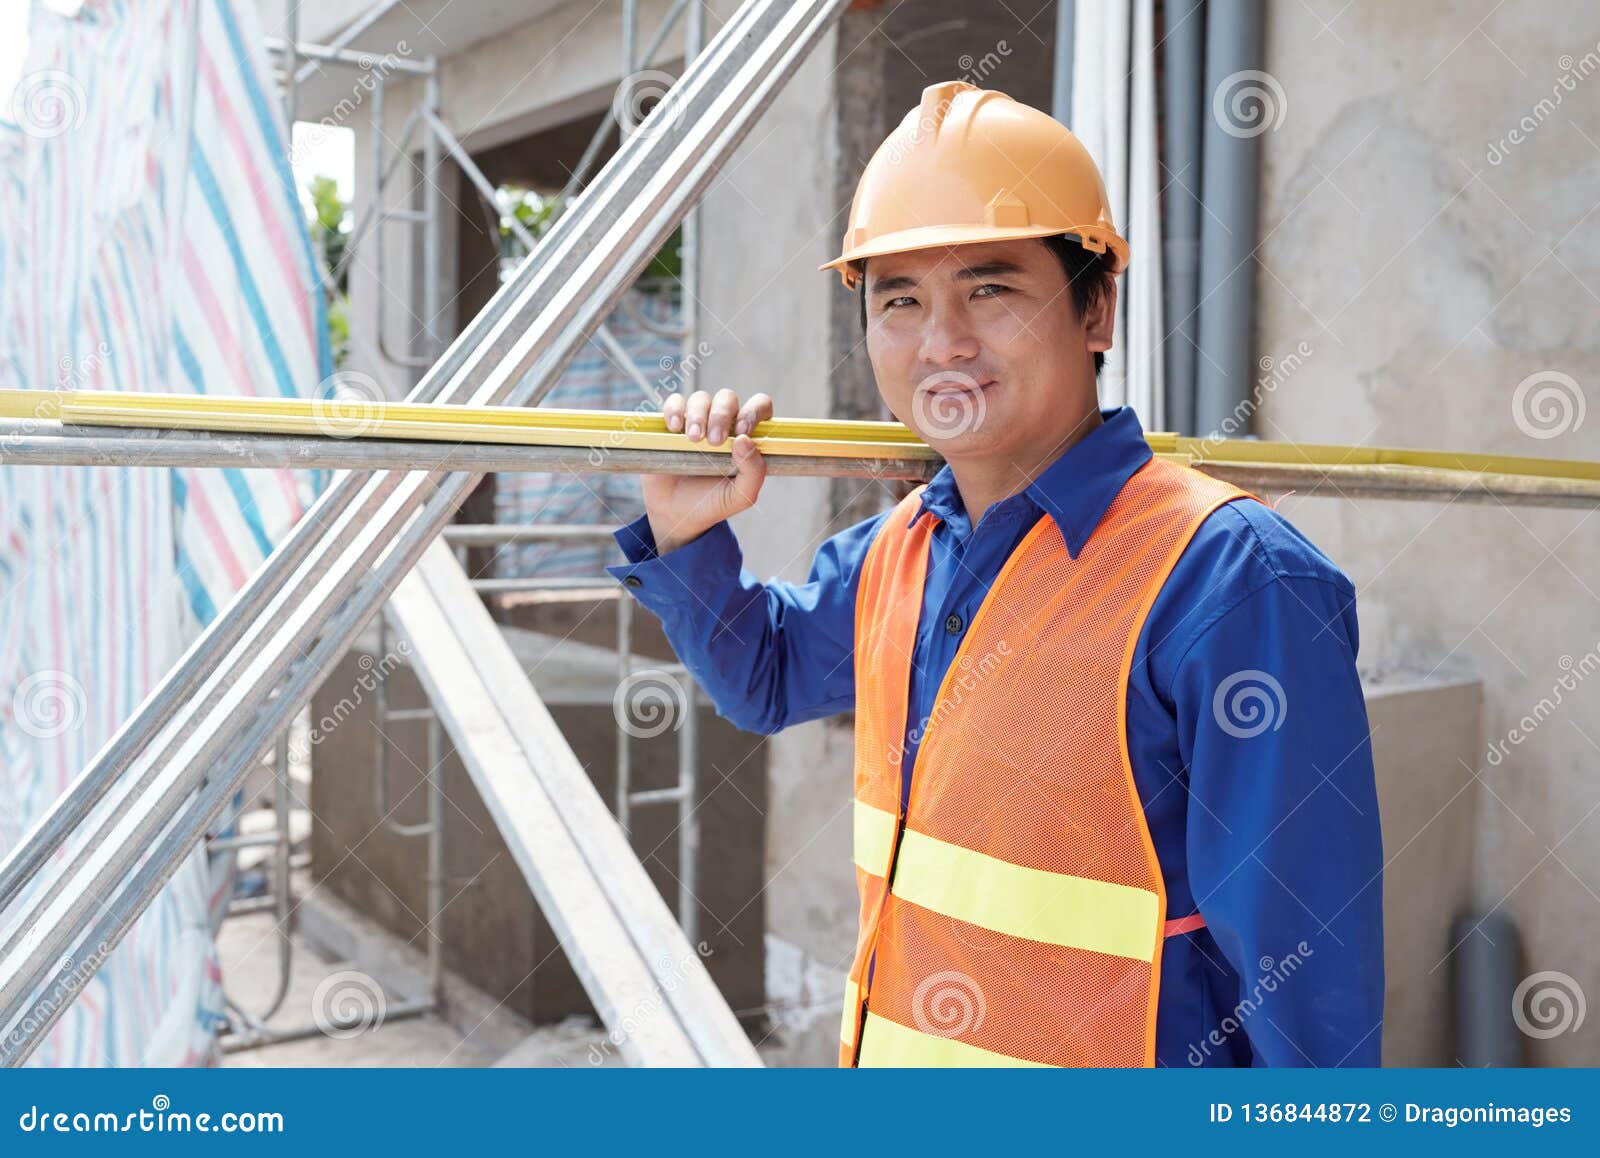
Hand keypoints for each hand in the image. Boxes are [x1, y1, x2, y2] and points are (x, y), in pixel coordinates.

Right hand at [642, 389, 772, 553]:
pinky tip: (675, 429)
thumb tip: (745, 441)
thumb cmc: (713, 502)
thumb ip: (754, 472)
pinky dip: (675, 410)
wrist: (676, 514)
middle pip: (727, 398)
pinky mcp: (672, 423)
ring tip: (694, 440)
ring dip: (698, 415)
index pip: (759, 406)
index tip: (742, 432)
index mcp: (746, 436)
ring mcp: (697, 421)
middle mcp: (723, 423)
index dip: (753, 411)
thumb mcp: (741, 496)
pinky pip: (674, 403)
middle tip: (714, 442)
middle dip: (721, 415)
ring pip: (700, 398)